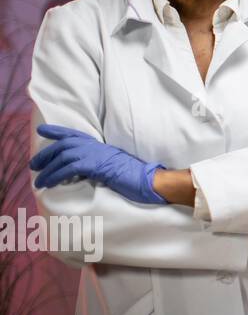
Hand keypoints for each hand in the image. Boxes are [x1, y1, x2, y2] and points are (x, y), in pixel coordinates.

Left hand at [29, 125, 165, 203]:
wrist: (148, 180)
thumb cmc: (134, 177)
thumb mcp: (113, 166)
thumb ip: (99, 163)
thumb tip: (84, 170)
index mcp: (100, 146)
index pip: (75, 135)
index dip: (57, 131)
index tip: (42, 130)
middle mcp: (96, 147)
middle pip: (64, 145)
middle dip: (46, 154)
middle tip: (33, 165)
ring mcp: (96, 154)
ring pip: (64, 157)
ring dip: (48, 170)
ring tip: (38, 181)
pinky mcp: (95, 165)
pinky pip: (69, 169)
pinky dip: (56, 175)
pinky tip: (49, 184)